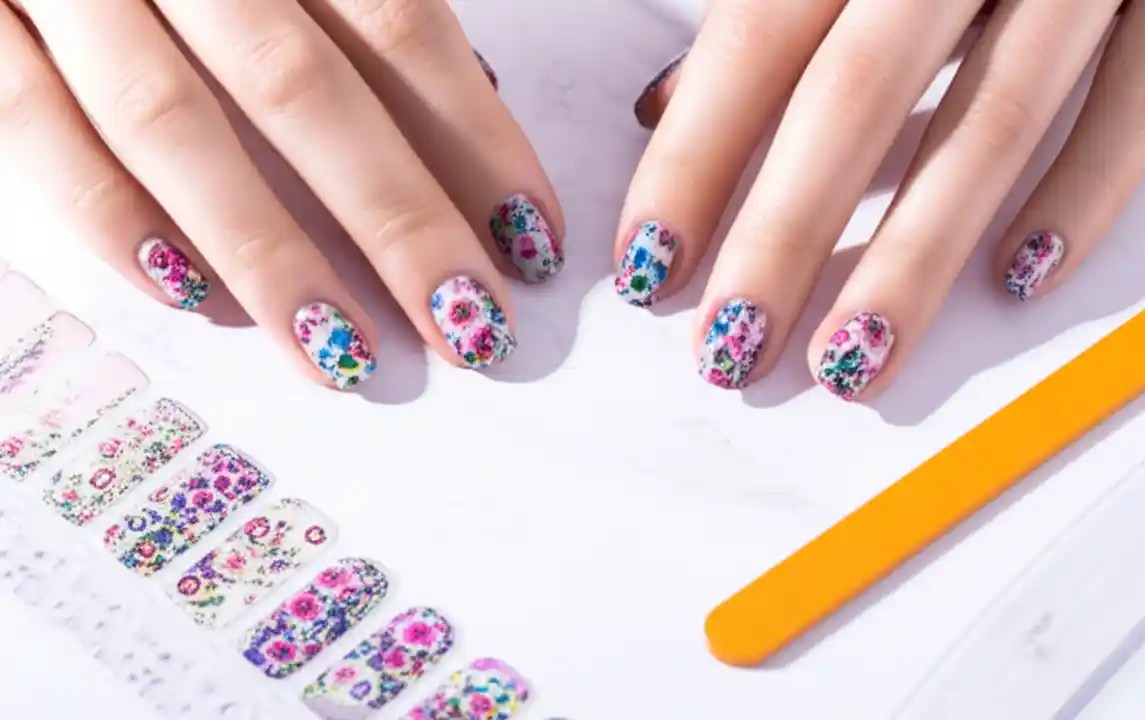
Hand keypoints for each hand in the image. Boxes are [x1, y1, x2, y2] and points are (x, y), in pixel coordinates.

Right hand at [0, 0, 562, 389]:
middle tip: (469, 326)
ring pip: (169, 121)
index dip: (474, 137)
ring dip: (266, 248)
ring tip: (344, 352)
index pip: (398, 25)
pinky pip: (30, 122)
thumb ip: (354, 13)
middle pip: (300, 88)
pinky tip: (189, 298)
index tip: (532, 240)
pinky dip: (108, 214)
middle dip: (397, 218)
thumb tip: (473, 111)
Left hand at [619, 0, 1144, 399]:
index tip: (648, 264)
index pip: (754, 40)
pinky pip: (1143, 94)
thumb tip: (665, 111)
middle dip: (784, 235)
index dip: (695, 160)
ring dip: (916, 256)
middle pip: (855, 92)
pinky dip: (1086, 191)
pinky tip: (1021, 278)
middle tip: (732, 350)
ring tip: (852, 359)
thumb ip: (767, 9)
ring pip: (995, 117)